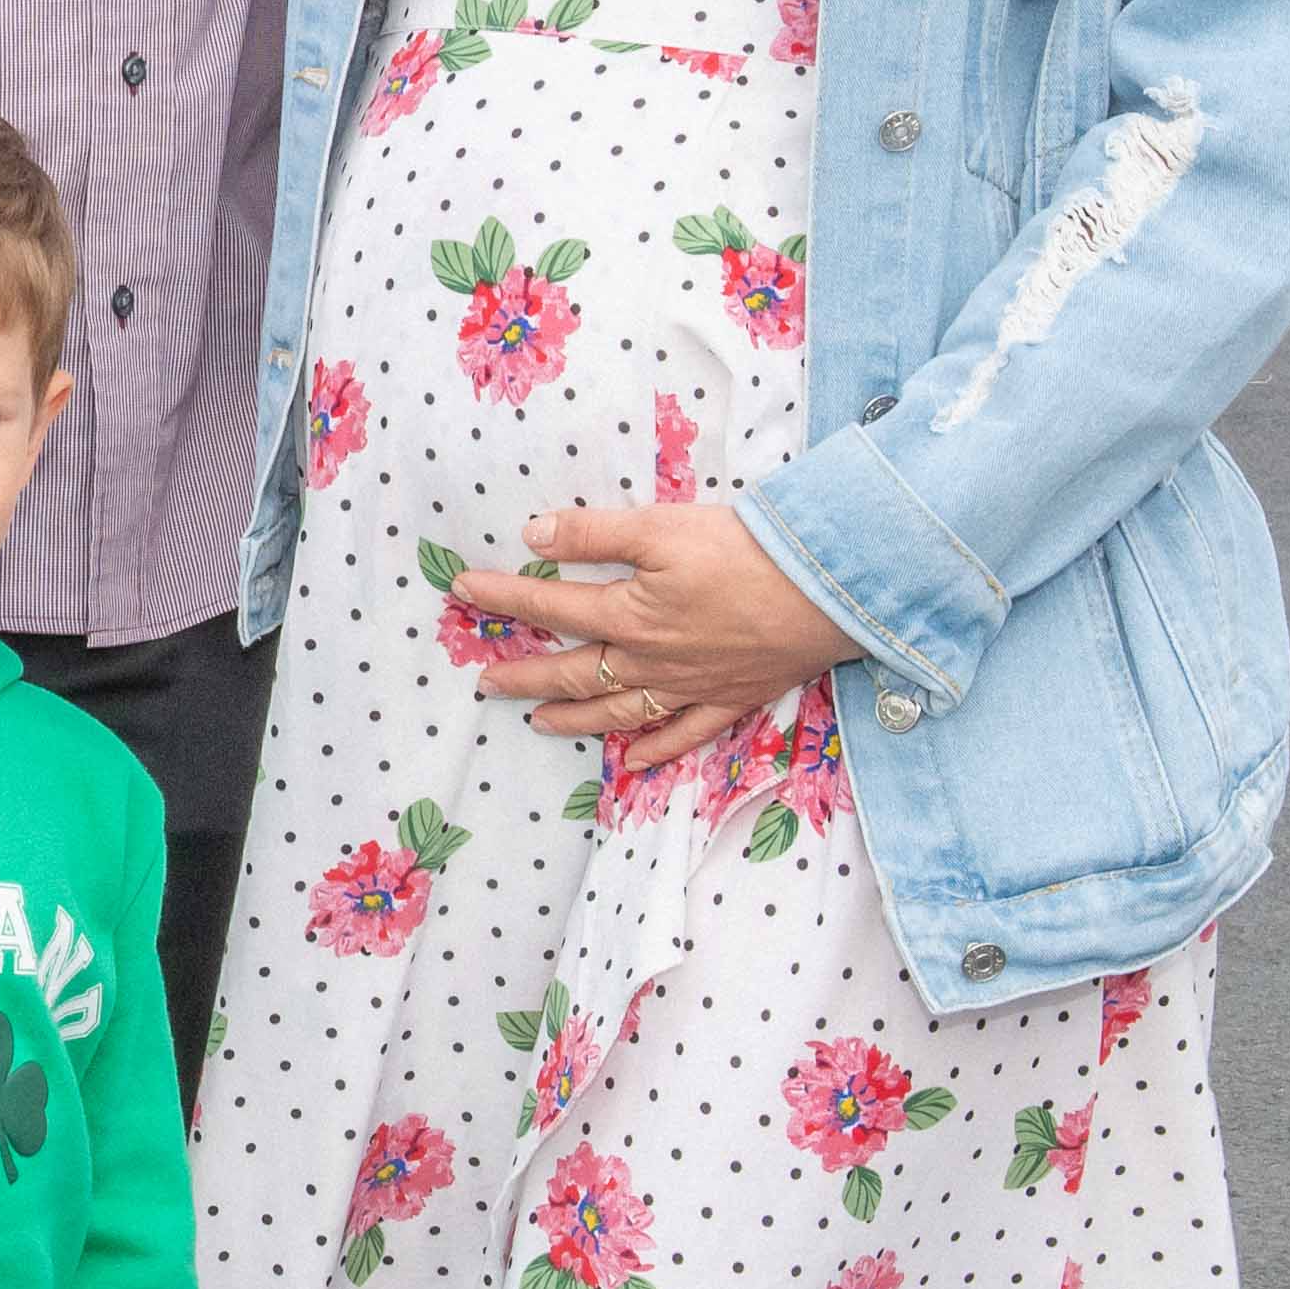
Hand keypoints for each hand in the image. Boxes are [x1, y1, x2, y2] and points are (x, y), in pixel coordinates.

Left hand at [453, 504, 849, 774]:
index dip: (504, 595)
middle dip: (526, 677)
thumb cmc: (746, 551)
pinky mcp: (732, 697)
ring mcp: (692, 686)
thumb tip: (532, 535)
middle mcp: (651, 660)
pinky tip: (631, 761)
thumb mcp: (662, 526)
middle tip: (487, 684)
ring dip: (575, 720)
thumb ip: (595, 532)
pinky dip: (654, 749)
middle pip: (575, 672)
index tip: (463, 590)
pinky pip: (684, 733)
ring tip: (538, 724)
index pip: (552, 605)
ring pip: (619, 711)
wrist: (826, 591)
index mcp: (630, 615)